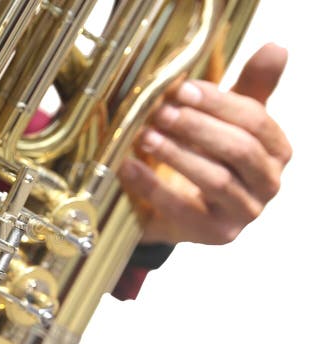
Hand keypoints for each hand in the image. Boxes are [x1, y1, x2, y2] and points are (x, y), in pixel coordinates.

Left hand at [119, 43, 291, 244]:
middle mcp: (268, 182)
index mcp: (276, 150)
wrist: (177, 208)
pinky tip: (129, 166)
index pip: (255, 120)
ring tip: (146, 135)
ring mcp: (244, 212)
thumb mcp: (226, 120)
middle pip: (240, 150)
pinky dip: (153, 186)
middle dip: (197, 127)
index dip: (219, 103)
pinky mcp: (216, 233)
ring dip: (178, 154)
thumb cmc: (206, 155)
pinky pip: (183, 210)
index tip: (182, 89)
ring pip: (216, 180)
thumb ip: (250, 87)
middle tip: (160, 111)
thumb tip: (276, 47)